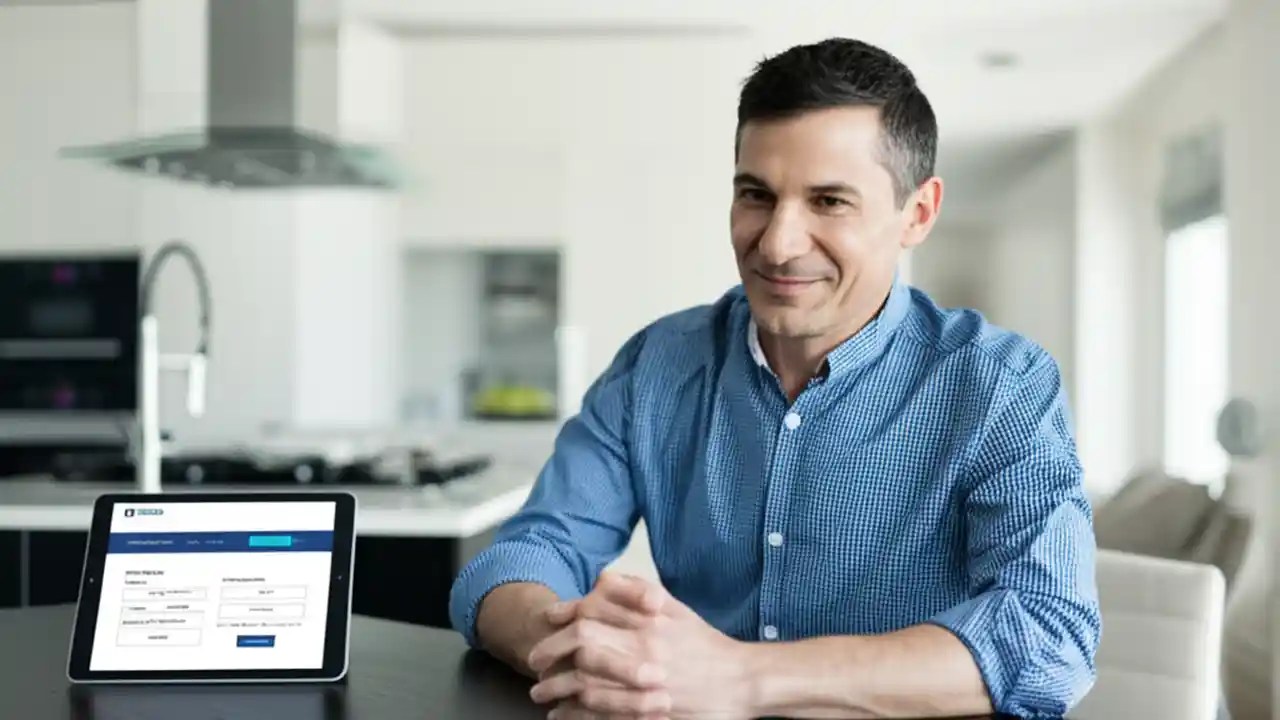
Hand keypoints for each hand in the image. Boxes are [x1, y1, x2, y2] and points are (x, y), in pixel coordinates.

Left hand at [528, 572, 751, 719]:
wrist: (742, 681)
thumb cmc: (707, 646)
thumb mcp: (676, 609)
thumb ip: (639, 592)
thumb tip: (602, 580)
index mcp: (648, 622)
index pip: (593, 613)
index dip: (563, 618)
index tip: (548, 623)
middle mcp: (644, 650)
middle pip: (583, 646)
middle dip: (552, 653)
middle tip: (535, 662)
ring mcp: (645, 683)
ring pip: (586, 684)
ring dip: (557, 689)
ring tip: (542, 693)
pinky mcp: (647, 712)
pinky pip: (602, 715)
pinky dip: (577, 716)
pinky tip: (563, 716)